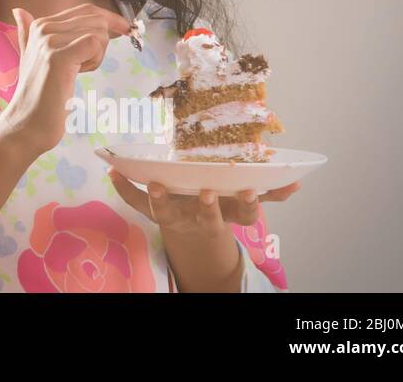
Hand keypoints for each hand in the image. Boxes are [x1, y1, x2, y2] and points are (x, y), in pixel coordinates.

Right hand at [0, 3, 132, 159]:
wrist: (27, 124)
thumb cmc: (35, 95)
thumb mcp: (30, 58)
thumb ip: (27, 34)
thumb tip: (18, 10)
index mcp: (40, 25)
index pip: (86, 10)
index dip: (109, 19)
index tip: (126, 29)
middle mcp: (43, 28)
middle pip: (95, 18)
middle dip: (104, 41)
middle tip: (88, 64)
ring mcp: (50, 42)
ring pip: (98, 32)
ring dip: (98, 55)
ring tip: (78, 71)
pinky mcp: (59, 58)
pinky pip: (95, 44)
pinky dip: (96, 60)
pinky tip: (80, 73)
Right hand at [109, 171, 300, 289]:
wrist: (199, 235)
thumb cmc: (173, 208)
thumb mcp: (149, 205)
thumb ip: (131, 190)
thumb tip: (108, 168)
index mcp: (177, 215)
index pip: (166, 209)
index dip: (161, 199)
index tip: (158, 185)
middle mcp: (203, 217)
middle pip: (208, 218)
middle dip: (207, 207)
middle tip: (207, 194)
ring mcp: (228, 214)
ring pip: (239, 215)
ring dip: (247, 205)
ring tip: (250, 191)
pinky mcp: (246, 208)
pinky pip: (266, 201)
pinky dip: (279, 193)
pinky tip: (294, 183)